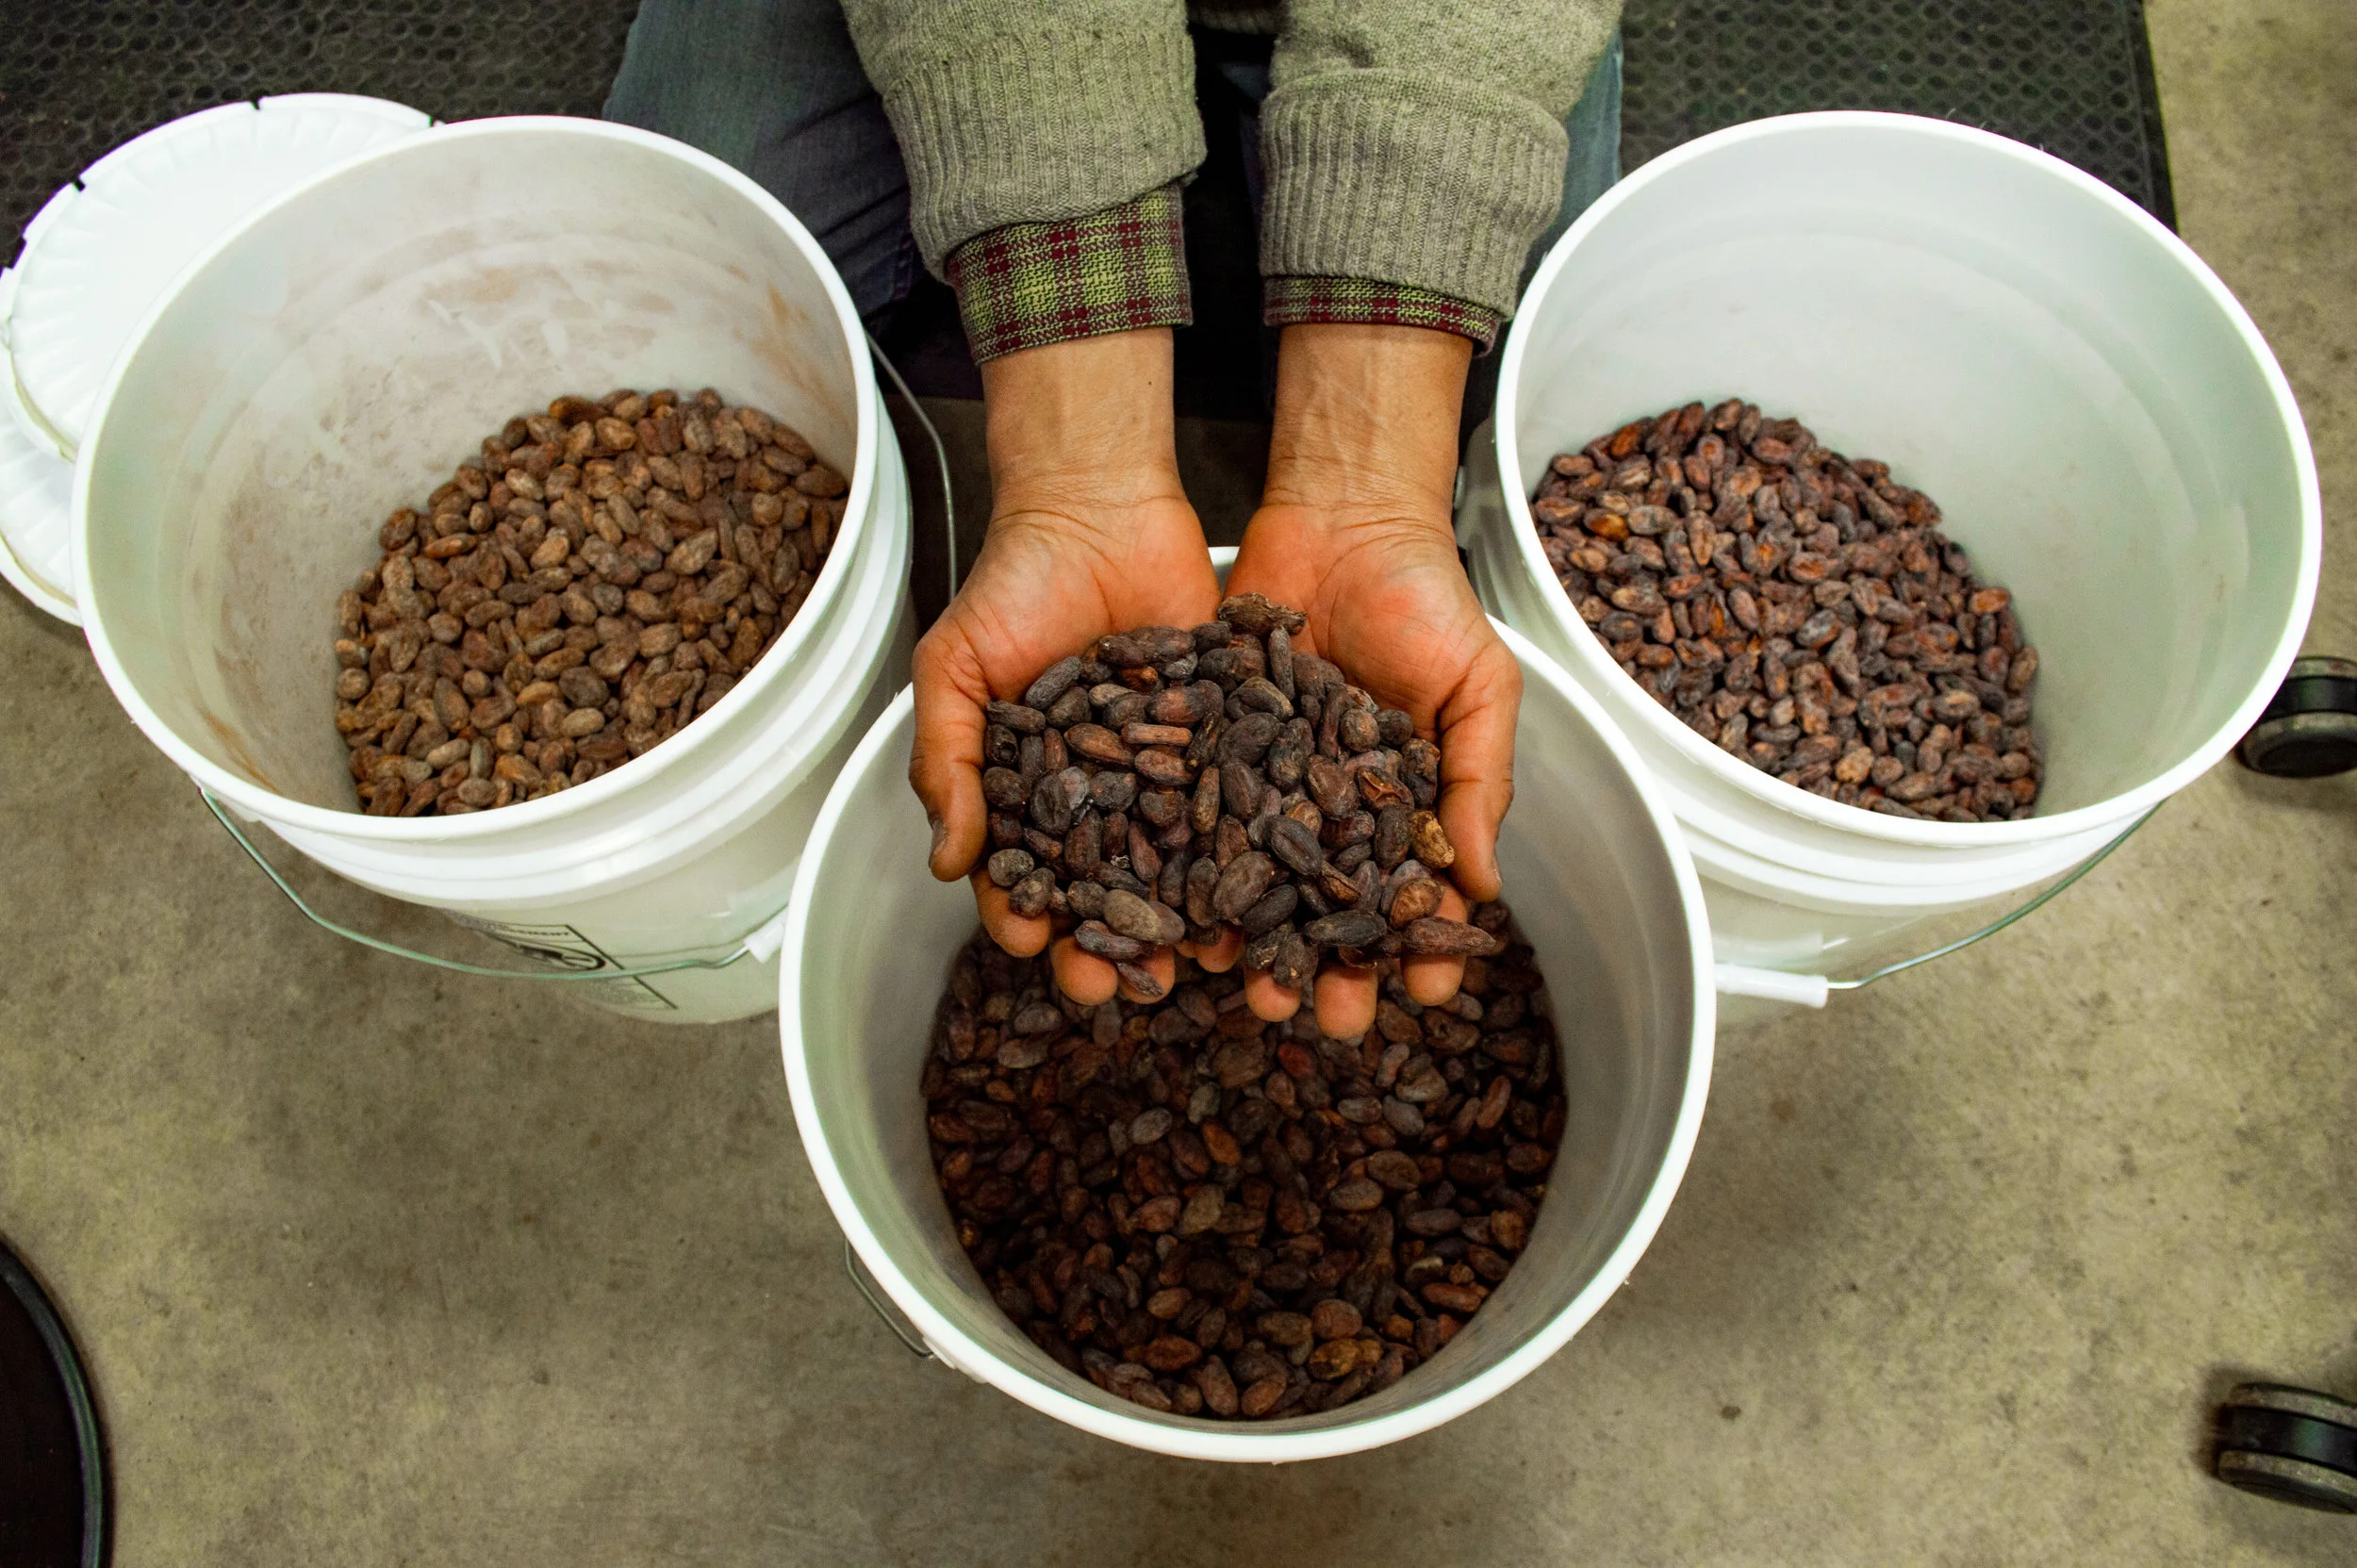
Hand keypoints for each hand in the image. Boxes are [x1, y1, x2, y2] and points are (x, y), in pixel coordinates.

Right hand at [910, 328, 1221, 1004]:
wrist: (1097, 508)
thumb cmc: (1011, 587)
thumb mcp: (955, 669)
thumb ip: (945, 763)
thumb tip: (947, 863)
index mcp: (1035, 799)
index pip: (1029, 880)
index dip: (1032, 920)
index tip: (1039, 950)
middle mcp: (1107, 801)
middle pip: (1115, 894)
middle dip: (1122, 946)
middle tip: (1134, 988)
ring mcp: (1173, 777)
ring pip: (1189, 867)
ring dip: (1201, 920)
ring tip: (1216, 963)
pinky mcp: (1233, 742)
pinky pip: (1247, 807)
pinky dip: (1263, 851)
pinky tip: (1277, 890)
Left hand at [1226, 324, 1522, 1036]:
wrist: (1343, 516)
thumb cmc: (1427, 598)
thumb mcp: (1478, 685)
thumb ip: (1479, 781)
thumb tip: (1482, 884)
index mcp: (1397, 810)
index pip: (1406, 901)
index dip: (1412, 950)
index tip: (1418, 993)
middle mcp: (1323, 811)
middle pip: (1317, 911)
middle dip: (1314, 968)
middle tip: (1305, 1012)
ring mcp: (1260, 785)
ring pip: (1247, 881)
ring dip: (1241, 938)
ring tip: (1233, 981)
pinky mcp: (1201, 749)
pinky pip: (1187, 817)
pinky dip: (1179, 865)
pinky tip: (1172, 909)